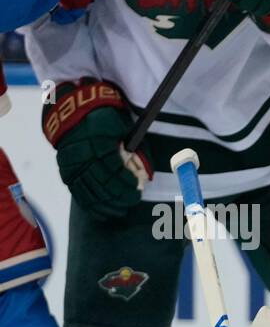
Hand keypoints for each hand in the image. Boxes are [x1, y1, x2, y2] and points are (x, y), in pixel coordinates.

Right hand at [42, 80, 152, 219]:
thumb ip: (136, 150)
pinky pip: (79, 194)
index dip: (126, 183)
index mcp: (97, 142)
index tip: (138, 190)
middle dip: (120, 197)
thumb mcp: (123, 127)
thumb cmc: (105, 119)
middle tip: (133, 201)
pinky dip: (92, 206)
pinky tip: (104, 214)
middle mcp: (82, 156)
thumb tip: (146, 175)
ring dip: (108, 205)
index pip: (113, 169)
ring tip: (122, 210)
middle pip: (102, 184)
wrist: (72, 112)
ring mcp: (72, 166)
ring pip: (90, 192)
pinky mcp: (66, 173)